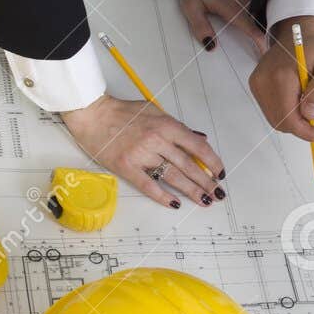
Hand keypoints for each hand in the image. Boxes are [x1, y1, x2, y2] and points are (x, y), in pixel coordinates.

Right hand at [60, 94, 225, 207]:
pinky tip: (175, 203)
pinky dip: (163, 196)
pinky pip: (148, 185)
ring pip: (173, 177)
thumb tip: (199, 139)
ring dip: (192, 191)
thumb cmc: (123, 112)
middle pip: (188, 165)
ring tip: (205, 200)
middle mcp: (157, 140)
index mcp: (167, 125)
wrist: (92, 114)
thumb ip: (178, 126)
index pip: (198, 147)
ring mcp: (141, 155)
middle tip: (218, 193)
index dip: (212, 162)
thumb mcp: (155, 111)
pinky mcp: (126, 167)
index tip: (220, 172)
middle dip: (207, 182)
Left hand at [175, 0, 267, 53]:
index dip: (259, 40)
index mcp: (231, 8)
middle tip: (274, 44)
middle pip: (261, 18)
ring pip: (263, 7)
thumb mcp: (191, 8)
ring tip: (273, 31)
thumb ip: (201, 27)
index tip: (266, 51)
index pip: (250, 27)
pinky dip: (263, 7)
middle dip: (268, 31)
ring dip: (267, 19)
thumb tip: (211, 46)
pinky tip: (265, 13)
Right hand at [248, 16, 313, 143]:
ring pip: (276, 118)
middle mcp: (263, 81)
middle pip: (280, 121)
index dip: (304, 131)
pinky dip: (289, 112)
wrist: (302, 28)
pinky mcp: (258, 85)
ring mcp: (258, 83)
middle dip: (304, 126)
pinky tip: (304, 100)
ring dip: (298, 120)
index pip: (287, 117)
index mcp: (281, 75)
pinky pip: (273, 110)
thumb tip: (310, 114)